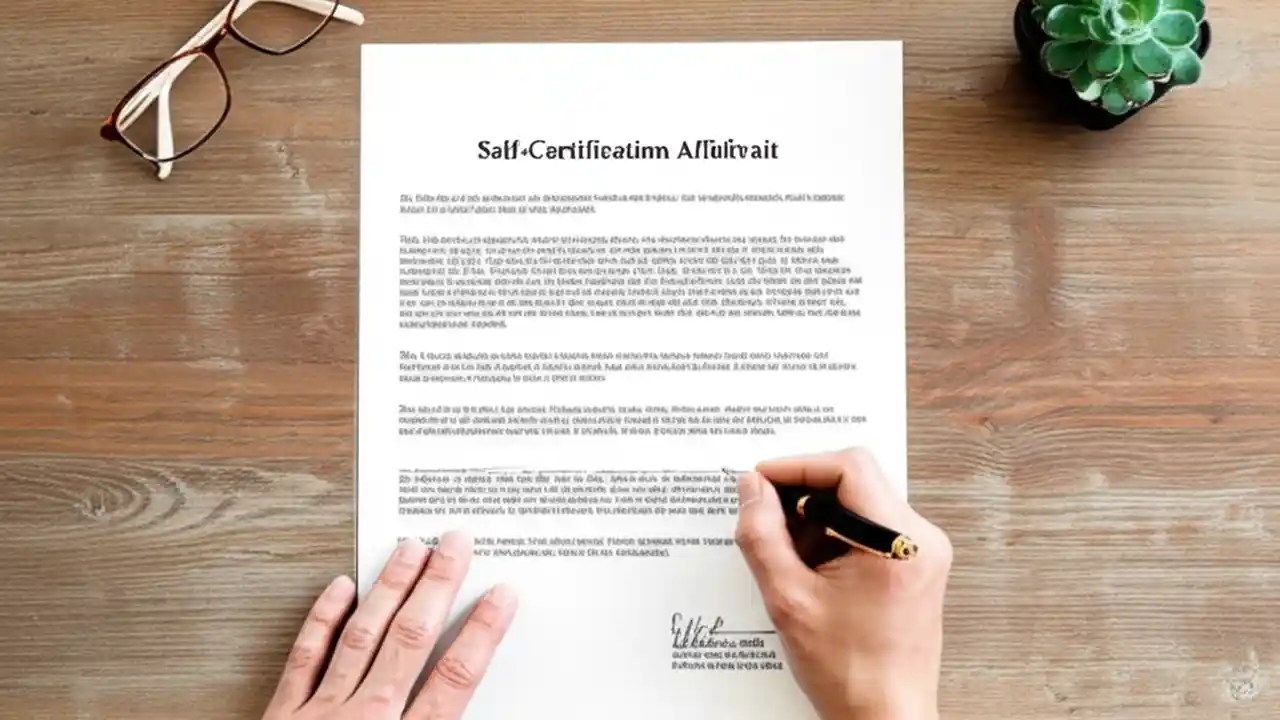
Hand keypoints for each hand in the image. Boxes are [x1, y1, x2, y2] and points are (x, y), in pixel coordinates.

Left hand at [262, 533, 516, 719]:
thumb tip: (471, 714)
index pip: (455, 678)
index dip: (483, 632)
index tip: (502, 596)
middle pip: (412, 640)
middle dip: (439, 586)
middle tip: (455, 543)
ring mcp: (320, 716)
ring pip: (363, 636)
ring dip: (389, 588)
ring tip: (408, 551)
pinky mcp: (281, 718)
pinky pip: (305, 658)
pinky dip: (322, 620)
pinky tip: (337, 588)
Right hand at [734, 449, 950, 719]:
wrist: (885, 716)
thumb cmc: (849, 672)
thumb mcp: (788, 599)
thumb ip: (762, 535)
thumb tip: (751, 489)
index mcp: (900, 542)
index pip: (848, 467)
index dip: (797, 466)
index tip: (761, 481)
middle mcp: (921, 539)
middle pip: (854, 479)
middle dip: (803, 496)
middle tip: (769, 523)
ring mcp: (922, 551)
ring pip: (858, 501)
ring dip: (817, 519)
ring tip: (792, 561)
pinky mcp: (914, 563)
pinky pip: (869, 526)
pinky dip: (833, 536)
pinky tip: (813, 571)